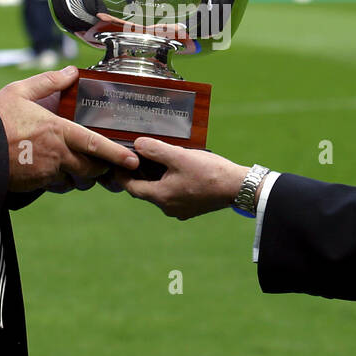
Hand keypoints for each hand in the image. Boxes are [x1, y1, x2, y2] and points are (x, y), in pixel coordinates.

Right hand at [0, 66, 137, 192]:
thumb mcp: (19, 91)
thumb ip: (48, 82)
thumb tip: (71, 71)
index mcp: (57, 130)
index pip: (95, 145)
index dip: (116, 154)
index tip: (132, 160)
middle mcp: (56, 154)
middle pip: (90, 169)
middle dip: (100, 169)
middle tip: (104, 164)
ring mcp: (45, 172)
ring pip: (74, 180)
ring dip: (80, 177)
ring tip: (77, 167)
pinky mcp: (34, 184)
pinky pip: (55, 186)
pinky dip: (59, 181)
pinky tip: (52, 171)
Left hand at [116, 137, 249, 219]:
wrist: (238, 187)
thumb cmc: (209, 172)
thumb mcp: (179, 156)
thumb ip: (155, 150)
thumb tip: (136, 145)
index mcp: (161, 196)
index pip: (131, 187)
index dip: (121, 174)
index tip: (118, 162)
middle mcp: (168, 208)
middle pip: (145, 190)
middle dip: (139, 174)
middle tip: (137, 156)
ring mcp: (180, 210)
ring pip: (160, 192)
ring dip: (156, 178)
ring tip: (157, 159)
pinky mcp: (192, 208)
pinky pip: (173, 195)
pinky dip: (169, 182)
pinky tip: (176, 169)